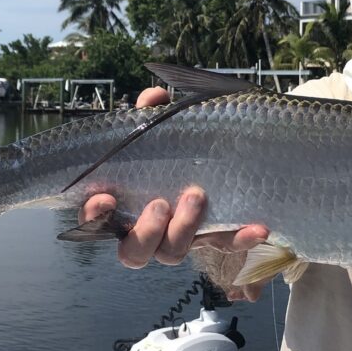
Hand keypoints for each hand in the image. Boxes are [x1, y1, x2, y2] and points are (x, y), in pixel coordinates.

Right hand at [80, 86, 268, 292]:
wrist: (216, 155)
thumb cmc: (172, 146)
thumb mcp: (160, 127)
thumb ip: (152, 114)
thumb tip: (154, 97)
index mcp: (123, 206)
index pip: (96, 222)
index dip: (94, 217)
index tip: (103, 198)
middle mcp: (148, 230)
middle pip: (136, 252)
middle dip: (146, 231)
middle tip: (160, 202)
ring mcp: (180, 237)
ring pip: (173, 253)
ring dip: (184, 229)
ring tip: (197, 196)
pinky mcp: (214, 236)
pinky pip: (225, 245)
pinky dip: (240, 239)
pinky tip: (257, 227)